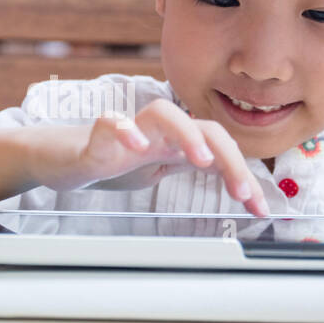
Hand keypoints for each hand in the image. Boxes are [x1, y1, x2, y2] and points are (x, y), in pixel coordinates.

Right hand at [24, 98, 269, 216]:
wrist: (63, 158)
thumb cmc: (114, 160)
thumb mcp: (161, 170)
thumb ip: (194, 172)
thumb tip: (243, 191)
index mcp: (175, 141)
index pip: (220, 147)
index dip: (243, 174)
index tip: (260, 209)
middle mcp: (157, 132)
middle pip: (203, 126)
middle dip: (228, 156)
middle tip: (241, 191)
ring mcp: (129, 130)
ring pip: (162, 113)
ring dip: (187, 133)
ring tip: (201, 159)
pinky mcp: (96, 137)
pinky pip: (109, 122)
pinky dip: (123, 129)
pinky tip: (135, 144)